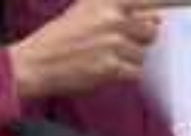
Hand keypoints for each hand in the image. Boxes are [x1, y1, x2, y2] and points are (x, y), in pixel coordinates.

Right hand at [8, 0, 190, 98]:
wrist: (36, 63)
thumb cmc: (60, 37)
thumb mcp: (86, 10)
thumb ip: (119, 10)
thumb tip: (155, 20)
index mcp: (107, 0)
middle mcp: (113, 15)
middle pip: (151, 29)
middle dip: (138, 39)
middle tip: (114, 44)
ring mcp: (114, 41)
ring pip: (143, 53)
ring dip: (129, 59)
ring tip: (103, 58)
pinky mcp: (112, 65)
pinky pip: (134, 71)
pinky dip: (122, 74)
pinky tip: (102, 70)